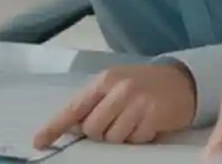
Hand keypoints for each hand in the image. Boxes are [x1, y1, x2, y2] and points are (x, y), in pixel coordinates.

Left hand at [33, 64, 197, 147]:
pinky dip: (139, 138)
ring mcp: (137, 102)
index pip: (73, 107)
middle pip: (92, 129)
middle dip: (101, 133)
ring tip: (133, 122)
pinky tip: (146, 124)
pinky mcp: (154, 115)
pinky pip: (135, 140)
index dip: (54, 127)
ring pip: (113, 138)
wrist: (183, 81)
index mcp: (104, 81)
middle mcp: (119, 89)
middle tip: (116, 122)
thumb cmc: (143, 85)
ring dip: (121, 136)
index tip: (38, 142)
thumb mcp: (115, 86)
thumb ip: (94, 104)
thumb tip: (72, 128)